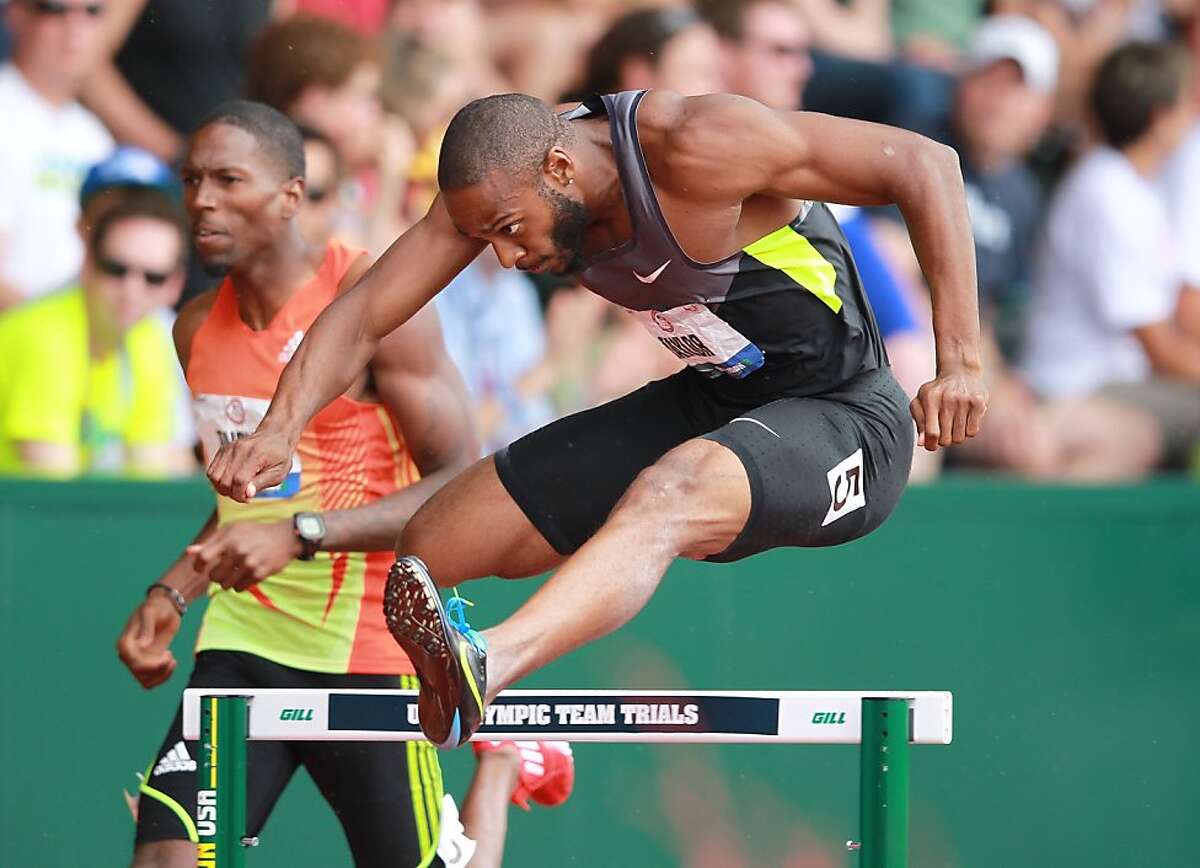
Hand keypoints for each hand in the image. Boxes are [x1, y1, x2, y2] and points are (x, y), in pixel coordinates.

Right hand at [116, 592, 181, 688]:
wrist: (166, 608)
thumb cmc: (156, 607)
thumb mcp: (151, 612)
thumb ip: (146, 628)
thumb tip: (141, 645)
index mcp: (125, 642)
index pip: (131, 661)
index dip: (149, 663)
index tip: (167, 653)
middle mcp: (128, 654)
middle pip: (139, 672)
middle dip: (158, 668)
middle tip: (170, 655)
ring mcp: (137, 660)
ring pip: (145, 681)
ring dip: (161, 675)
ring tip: (171, 660)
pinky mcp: (148, 663)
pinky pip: (152, 680)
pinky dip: (163, 676)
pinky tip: (172, 662)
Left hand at [187, 520, 301, 590]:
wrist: (285, 537)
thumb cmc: (254, 533)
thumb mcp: (233, 531)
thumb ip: (211, 542)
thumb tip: (189, 552)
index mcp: (229, 537)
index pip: (203, 557)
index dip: (198, 566)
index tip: (200, 568)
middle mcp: (238, 550)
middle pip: (213, 575)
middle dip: (216, 575)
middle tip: (224, 570)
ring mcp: (249, 563)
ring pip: (226, 585)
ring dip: (228, 582)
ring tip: (236, 574)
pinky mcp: (259, 573)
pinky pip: (240, 588)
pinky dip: (240, 585)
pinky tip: (246, 576)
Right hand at [206, 429, 294, 501]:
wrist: (274, 435)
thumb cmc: (279, 455)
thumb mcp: (278, 472)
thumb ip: (262, 483)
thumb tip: (247, 494)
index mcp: (255, 455)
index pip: (239, 480)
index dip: (240, 495)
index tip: (248, 499)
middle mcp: (238, 449)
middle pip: (223, 480)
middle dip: (231, 493)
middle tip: (243, 495)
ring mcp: (228, 449)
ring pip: (213, 476)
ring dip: (222, 488)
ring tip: (236, 489)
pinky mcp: (222, 450)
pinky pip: (211, 470)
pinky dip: (218, 481)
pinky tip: (231, 481)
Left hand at [910, 367, 987, 451]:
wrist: (960, 371)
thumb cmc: (937, 391)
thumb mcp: (922, 401)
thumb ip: (920, 423)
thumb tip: (921, 443)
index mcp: (930, 399)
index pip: (932, 432)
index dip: (931, 444)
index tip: (931, 445)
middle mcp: (948, 399)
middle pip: (946, 439)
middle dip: (943, 440)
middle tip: (944, 431)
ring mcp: (964, 401)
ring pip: (960, 438)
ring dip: (956, 436)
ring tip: (954, 424)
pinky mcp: (979, 403)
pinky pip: (973, 432)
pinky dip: (968, 431)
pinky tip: (964, 420)